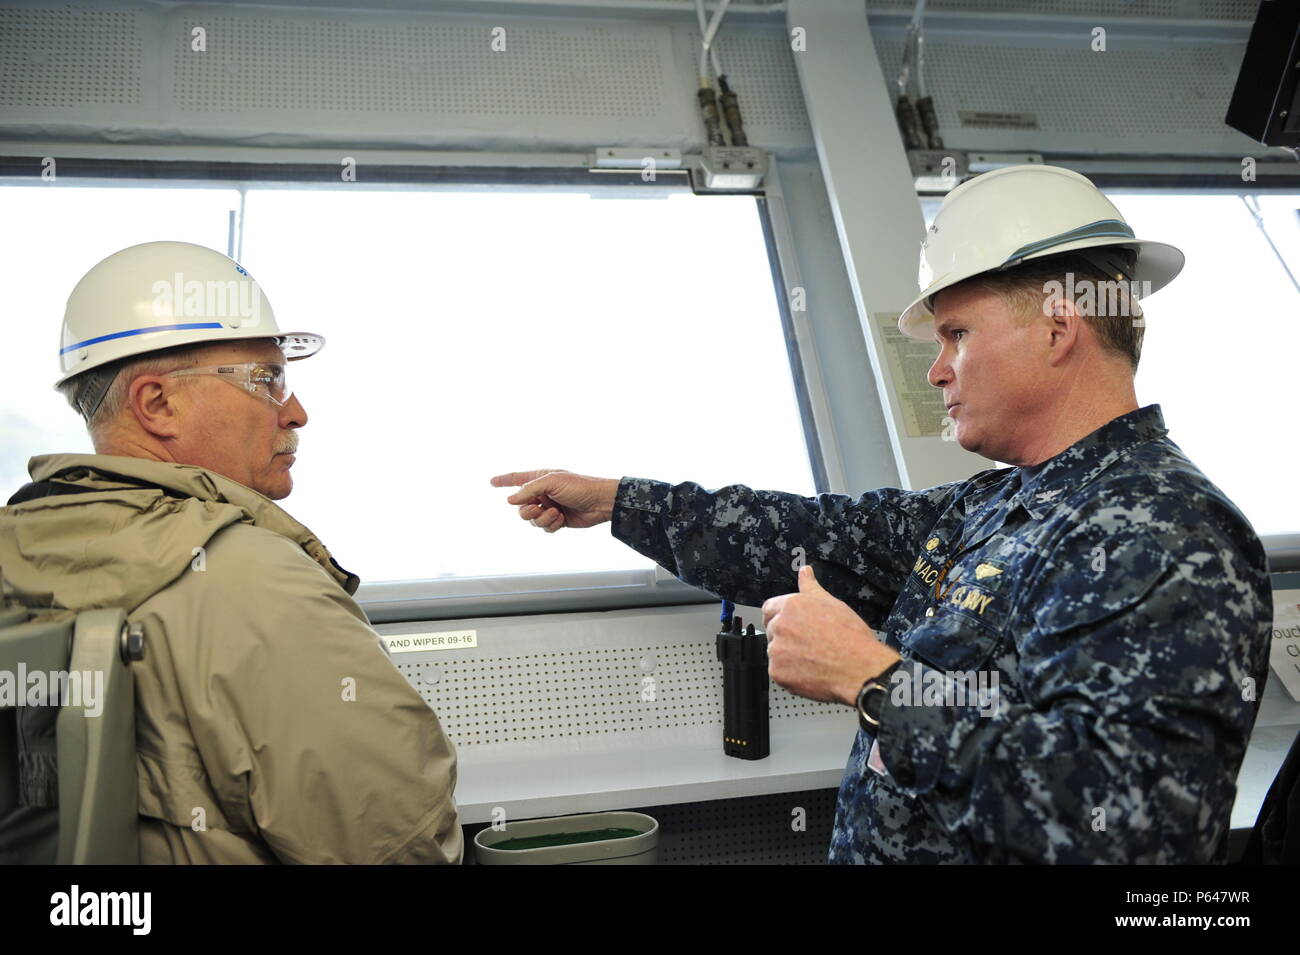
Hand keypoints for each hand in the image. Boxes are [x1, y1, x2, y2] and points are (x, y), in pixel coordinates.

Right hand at [489, 469, 620, 532]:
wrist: (600, 502)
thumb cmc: (580, 486)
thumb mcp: (552, 482)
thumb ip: (529, 489)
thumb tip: (510, 500)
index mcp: (541, 479)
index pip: (517, 479)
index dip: (504, 480)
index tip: (491, 481)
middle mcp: (543, 493)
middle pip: (521, 507)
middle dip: (528, 510)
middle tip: (538, 507)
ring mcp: (550, 507)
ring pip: (532, 519)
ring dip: (542, 518)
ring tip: (556, 513)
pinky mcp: (557, 520)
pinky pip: (544, 527)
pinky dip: (551, 525)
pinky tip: (562, 519)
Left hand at [762, 565, 901, 705]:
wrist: (860, 669)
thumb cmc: (851, 638)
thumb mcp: (832, 604)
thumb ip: (811, 587)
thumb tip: (805, 572)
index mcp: (791, 606)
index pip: (769, 607)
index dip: (778, 615)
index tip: (788, 624)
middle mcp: (780, 626)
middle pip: (773, 630)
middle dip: (786, 636)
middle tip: (808, 643)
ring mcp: (777, 650)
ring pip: (776, 652)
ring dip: (788, 656)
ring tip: (813, 658)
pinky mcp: (778, 672)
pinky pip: (778, 672)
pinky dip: (790, 674)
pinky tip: (809, 670)